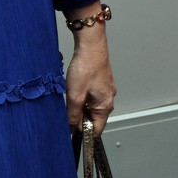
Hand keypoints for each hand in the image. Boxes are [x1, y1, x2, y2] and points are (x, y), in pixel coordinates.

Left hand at [64, 6, 115, 133]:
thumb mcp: (75, 95)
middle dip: (79, 117)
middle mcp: (108, 99)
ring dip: (79, 105)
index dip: (83, 132)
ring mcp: (106, 90)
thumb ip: (73, 115)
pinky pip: (91, 96)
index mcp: (105, 105)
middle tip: (68, 108)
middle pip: (93, 118)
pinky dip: (82, 95)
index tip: (71, 130)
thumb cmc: (86, 67)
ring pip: (91, 106)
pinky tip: (75, 87)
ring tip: (72, 94)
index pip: (96, 130)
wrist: (91, 45)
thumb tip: (71, 129)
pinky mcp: (101, 82)